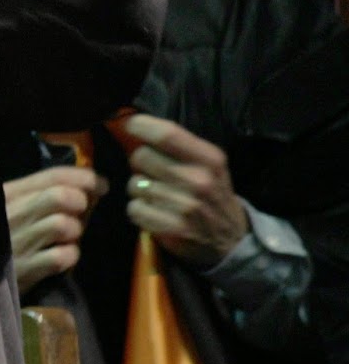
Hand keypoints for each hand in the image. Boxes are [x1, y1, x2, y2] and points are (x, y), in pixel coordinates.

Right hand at [4, 165, 110, 294]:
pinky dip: (70, 254)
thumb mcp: (12, 207)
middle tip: (81, 210)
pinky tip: (61, 255)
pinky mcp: (26, 269)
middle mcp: (11, 214)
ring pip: (63, 225)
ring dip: (74, 230)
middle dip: (80, 201)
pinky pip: (63, 256)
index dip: (83, 177)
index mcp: (8, 194)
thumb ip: (41, 193)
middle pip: (60, 196)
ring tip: (67, 235)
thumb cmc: (0, 235)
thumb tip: (87, 185)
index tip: (101, 184)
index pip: (51, 176)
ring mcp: (18, 242)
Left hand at [122, 113, 249, 268]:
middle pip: (141, 157)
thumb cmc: (212, 192)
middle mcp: (198, 180)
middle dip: (141, 164)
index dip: (141, 126)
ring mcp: (185, 205)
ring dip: (140, 190)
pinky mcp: (172, 228)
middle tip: (155, 173)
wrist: (232, 239)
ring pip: (135, 184)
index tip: (132, 126)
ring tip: (159, 196)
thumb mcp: (208, 163)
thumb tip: (135, 125)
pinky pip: (134, 208)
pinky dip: (139, 210)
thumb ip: (177, 144)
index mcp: (209, 159)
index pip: (166, 133)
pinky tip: (155, 212)